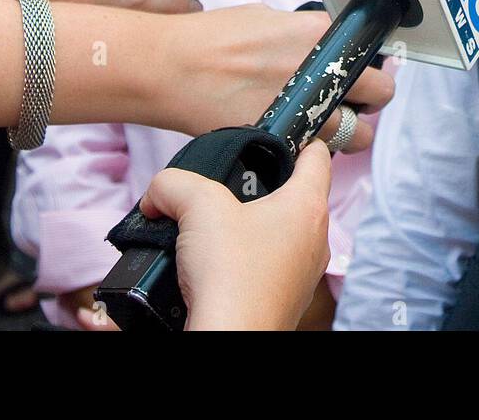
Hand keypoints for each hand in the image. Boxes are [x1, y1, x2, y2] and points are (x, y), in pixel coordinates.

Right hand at [139, 139, 332, 329]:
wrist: (229, 341)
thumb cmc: (231, 277)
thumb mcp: (196, 207)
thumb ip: (173, 184)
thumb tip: (159, 193)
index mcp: (307, 206)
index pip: (319, 156)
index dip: (300, 139)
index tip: (282, 136)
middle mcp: (315, 239)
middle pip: (296, 195)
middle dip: (264, 186)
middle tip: (231, 184)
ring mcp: (302, 273)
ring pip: (281, 233)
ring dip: (251, 226)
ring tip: (215, 226)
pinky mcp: (284, 299)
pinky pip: (269, 266)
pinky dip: (246, 260)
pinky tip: (215, 264)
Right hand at [147, 5, 392, 149]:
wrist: (170, 68)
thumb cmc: (209, 38)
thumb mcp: (265, 17)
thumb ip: (302, 32)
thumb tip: (318, 43)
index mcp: (319, 32)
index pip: (370, 50)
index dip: (366, 63)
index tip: (359, 70)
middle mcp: (322, 70)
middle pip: (380, 91)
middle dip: (372, 98)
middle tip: (355, 102)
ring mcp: (307, 109)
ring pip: (358, 134)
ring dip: (350, 132)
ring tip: (327, 129)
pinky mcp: (286, 140)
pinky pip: (317, 154)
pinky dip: (312, 152)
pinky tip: (294, 142)